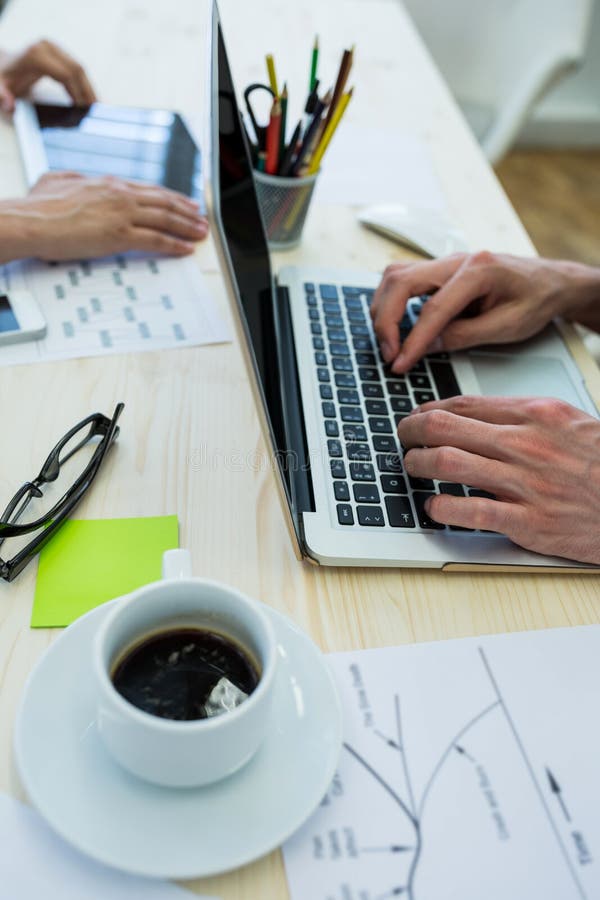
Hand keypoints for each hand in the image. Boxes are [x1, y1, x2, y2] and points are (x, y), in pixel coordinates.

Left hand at [0, 39, 95, 111]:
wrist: (3, 63)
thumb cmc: (4, 75)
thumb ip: (2, 95)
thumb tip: (10, 105)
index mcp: (36, 54)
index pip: (66, 74)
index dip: (77, 93)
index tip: (82, 110)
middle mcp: (47, 47)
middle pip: (77, 69)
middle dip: (88, 90)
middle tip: (96, 109)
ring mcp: (54, 47)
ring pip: (79, 68)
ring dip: (89, 87)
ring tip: (95, 105)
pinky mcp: (58, 52)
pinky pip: (75, 67)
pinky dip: (83, 83)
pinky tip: (87, 97)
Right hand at [20, 172, 207, 258]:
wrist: (31, 220)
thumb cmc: (39, 206)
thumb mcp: (57, 180)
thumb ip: (73, 178)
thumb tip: (75, 178)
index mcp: (107, 183)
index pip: (148, 189)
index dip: (170, 196)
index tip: (184, 202)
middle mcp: (119, 194)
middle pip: (163, 202)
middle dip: (186, 211)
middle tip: (202, 218)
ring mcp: (121, 214)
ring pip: (165, 219)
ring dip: (187, 227)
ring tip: (201, 233)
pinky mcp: (119, 235)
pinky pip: (155, 239)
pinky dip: (174, 244)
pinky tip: (185, 248)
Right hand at [370, 251, 585, 374]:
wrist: (550, 281)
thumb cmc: (536, 300)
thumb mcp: (507, 326)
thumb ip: (464, 335)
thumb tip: (428, 346)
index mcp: (478, 270)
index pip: (432, 308)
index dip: (412, 340)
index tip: (400, 364)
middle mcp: (456, 260)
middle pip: (401, 281)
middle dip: (387, 321)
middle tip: (390, 355)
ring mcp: (445, 262)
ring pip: (395, 275)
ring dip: (383, 309)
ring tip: (389, 343)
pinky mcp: (439, 271)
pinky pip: (403, 279)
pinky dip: (391, 301)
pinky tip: (395, 325)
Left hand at [398, 395, 599, 563]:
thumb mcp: (570, 424)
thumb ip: (524, 418)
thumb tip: (475, 416)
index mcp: (537, 414)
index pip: (464, 404)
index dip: (428, 410)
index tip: (416, 417)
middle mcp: (526, 443)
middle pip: (445, 426)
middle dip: (410, 431)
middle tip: (401, 439)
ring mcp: (526, 483)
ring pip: (448, 462)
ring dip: (417, 465)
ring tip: (411, 469)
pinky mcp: (528, 522)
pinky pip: (469, 511)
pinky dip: (441, 507)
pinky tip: (433, 506)